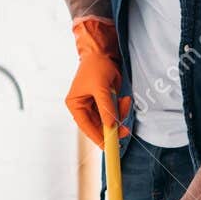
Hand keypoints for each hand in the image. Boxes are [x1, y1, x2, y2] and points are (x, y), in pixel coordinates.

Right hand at [65, 17, 131, 148]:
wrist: (104, 53)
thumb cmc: (97, 67)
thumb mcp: (101, 88)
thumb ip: (105, 107)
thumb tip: (110, 126)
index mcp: (75, 104)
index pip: (85, 125)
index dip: (96, 137)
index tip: (107, 146)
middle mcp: (83, 107)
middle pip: (98, 125)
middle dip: (113, 126)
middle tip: (125, 131)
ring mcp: (95, 105)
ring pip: (109, 120)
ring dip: (119, 114)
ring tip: (125, 101)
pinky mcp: (106, 102)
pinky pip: (114, 112)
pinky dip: (121, 108)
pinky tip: (124, 99)